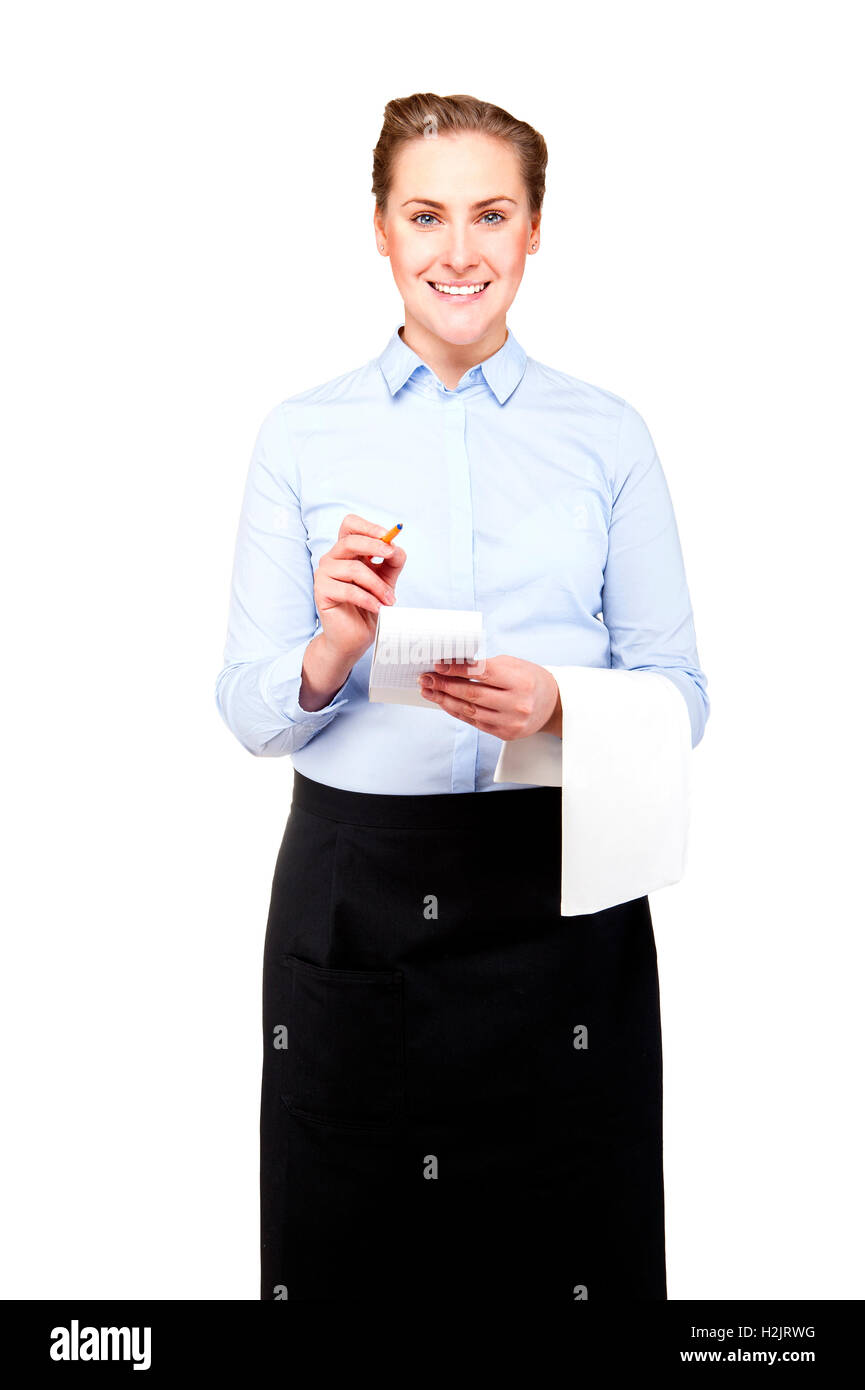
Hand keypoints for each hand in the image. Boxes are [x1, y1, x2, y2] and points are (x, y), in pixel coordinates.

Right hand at [314, 514, 406, 663]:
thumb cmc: (369, 606)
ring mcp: (324, 574)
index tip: (388, 535)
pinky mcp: (322, 592)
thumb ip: (392, 562)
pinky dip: (368, 599)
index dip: (368, 526)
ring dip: (377, 585)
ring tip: (389, 600)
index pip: (350, 525)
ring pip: (354, 568)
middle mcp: (332, 559)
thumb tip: (396, 548)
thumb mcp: (387, 580)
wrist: (355, 636)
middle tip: (392, 555)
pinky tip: (378, 608)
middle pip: (349, 540)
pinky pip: (348, 590)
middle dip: (374, 546)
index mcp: (347, 551)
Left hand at [417, 655, 560, 739]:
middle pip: (472, 694)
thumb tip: (451, 667)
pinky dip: (457, 711)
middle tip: (426, 678)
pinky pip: (474, 722)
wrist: (552, 705)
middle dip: (444, 685)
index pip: (482, 673)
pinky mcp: (505, 733)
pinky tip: (444, 703)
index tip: (438, 665)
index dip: (457, 669)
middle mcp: (517, 703)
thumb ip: (485, 666)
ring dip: (445, 700)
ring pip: (469, 710)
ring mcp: (511, 721)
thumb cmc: (529, 679)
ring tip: (429, 691)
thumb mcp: (513, 664)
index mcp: (520, 681)